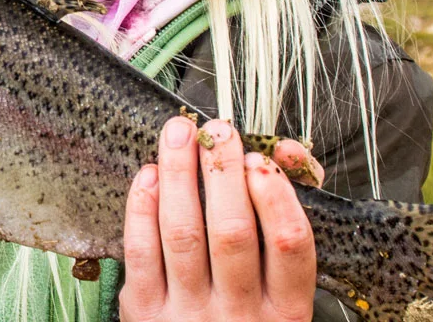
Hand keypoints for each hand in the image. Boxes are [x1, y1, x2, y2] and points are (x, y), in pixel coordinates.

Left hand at [119, 117, 321, 321]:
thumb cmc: (243, 318)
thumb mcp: (278, 290)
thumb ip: (282, 223)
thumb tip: (282, 154)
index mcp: (284, 311)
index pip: (290, 244)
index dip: (276, 195)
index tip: (260, 159)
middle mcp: (239, 315)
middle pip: (232, 230)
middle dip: (223, 170)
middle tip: (218, 130)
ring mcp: (189, 314)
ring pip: (183, 232)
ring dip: (179, 174)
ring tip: (179, 134)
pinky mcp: (146, 312)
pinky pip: (141, 250)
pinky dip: (143, 206)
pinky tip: (149, 175)